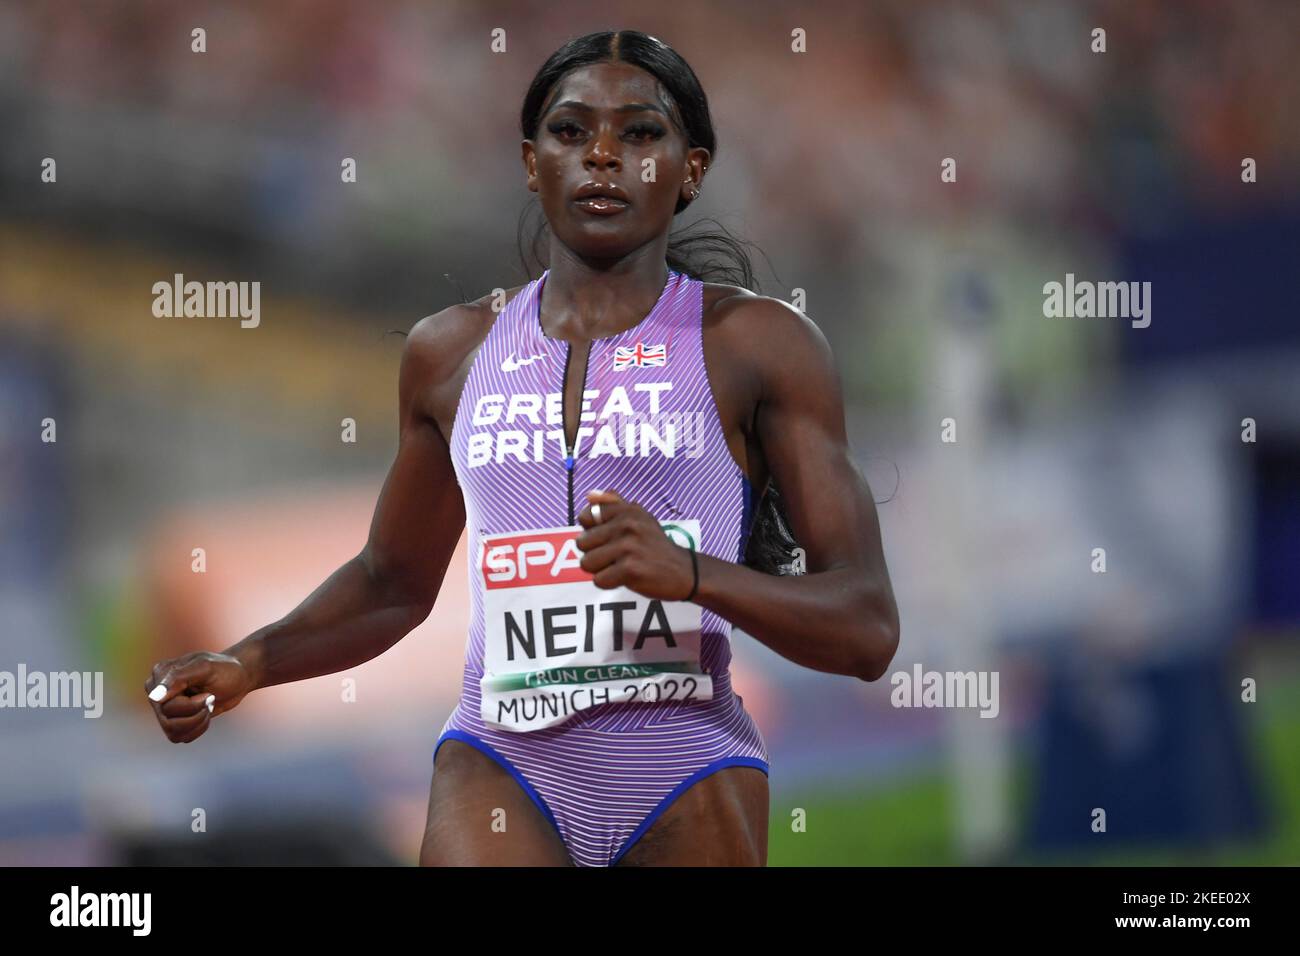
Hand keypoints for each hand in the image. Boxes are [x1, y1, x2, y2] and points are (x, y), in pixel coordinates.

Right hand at [144, 651, 255, 742]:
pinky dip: (197, 729)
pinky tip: (206, 715)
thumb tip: (154, 697)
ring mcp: (164, 708)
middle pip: (167, 719)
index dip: (188, 704)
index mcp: (161, 674)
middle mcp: (158, 692)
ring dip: (197, 722)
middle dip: (196, 712)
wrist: (239, 679)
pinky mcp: (174, 720)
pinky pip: (179, 737)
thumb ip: (178, 678)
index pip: (161, 703)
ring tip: (209, 706)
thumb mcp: (205, 668)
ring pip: (172, 732)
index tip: (208, 694)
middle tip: (211, 698)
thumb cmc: (224, 670)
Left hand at [575, 489, 695, 601]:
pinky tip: (626, 577)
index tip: (609, 538)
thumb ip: (613, 505)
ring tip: (620, 566)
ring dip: (600, 570)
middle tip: (617, 556)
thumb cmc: (655, 546)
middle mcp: (628, 524)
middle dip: (595, 553)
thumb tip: (589, 495)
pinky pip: (599, 580)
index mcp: (627, 510)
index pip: (585, 516)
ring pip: (587, 562)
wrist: (684, 571)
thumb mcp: (640, 518)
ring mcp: (629, 547)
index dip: (592, 532)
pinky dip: (609, 583)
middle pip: (582, 543)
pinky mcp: (630, 569)